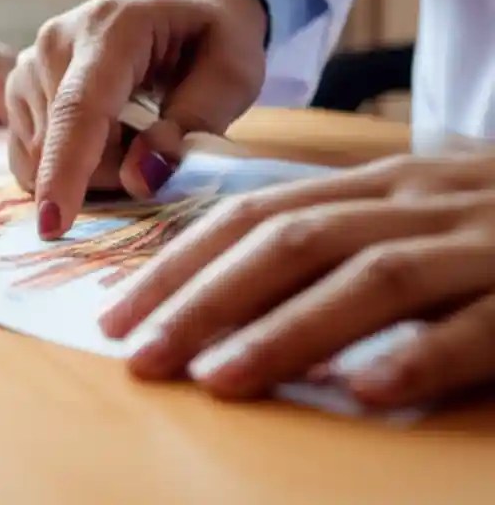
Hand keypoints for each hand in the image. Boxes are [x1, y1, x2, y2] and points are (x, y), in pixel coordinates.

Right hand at [5, 0, 267, 238]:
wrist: (178, 13)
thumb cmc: (211, 43)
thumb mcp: (231, 77)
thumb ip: (192, 124)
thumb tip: (138, 178)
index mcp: (112, 27)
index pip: (80, 107)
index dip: (67, 167)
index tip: (55, 224)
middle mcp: (56, 41)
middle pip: (62, 143)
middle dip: (108, 171)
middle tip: (156, 146)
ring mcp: (27, 64)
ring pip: (41, 156)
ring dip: (90, 170)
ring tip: (129, 132)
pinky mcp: (15, 90)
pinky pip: (29, 157)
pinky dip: (65, 166)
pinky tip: (98, 137)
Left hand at [98, 153, 494, 408]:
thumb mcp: (408, 211)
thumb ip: (330, 234)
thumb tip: (220, 284)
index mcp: (376, 186)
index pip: (253, 216)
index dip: (179, 264)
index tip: (116, 314)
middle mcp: (417, 204)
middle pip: (291, 242)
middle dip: (204, 298)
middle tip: (138, 354)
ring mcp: (482, 245)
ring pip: (370, 278)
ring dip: (285, 329)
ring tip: (218, 378)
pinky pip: (479, 327)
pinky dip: (421, 354)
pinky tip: (366, 389)